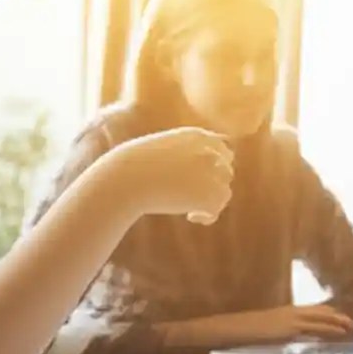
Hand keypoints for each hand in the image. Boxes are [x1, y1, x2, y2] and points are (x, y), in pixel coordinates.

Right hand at [100, 127, 233, 224]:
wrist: (126, 179)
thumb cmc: (132, 165)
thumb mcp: (158, 148)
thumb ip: (179, 153)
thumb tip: (188, 171)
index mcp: (196, 136)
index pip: (220, 148)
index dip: (215, 164)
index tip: (203, 177)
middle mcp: (208, 152)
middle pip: (226, 169)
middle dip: (215, 182)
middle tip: (196, 196)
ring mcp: (211, 173)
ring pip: (224, 189)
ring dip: (211, 199)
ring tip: (191, 209)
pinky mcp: (209, 194)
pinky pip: (218, 208)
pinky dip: (208, 215)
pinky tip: (191, 217)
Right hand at [234, 305, 352, 344]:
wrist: (235, 329)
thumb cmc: (248, 331)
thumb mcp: (271, 329)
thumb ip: (285, 332)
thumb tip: (294, 338)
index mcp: (289, 311)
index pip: (315, 310)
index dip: (330, 313)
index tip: (342, 317)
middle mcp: (293, 312)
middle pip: (323, 311)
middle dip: (339, 316)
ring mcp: (292, 319)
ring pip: (323, 318)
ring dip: (339, 322)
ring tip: (352, 328)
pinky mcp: (290, 329)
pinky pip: (315, 328)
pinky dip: (329, 330)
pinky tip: (339, 334)